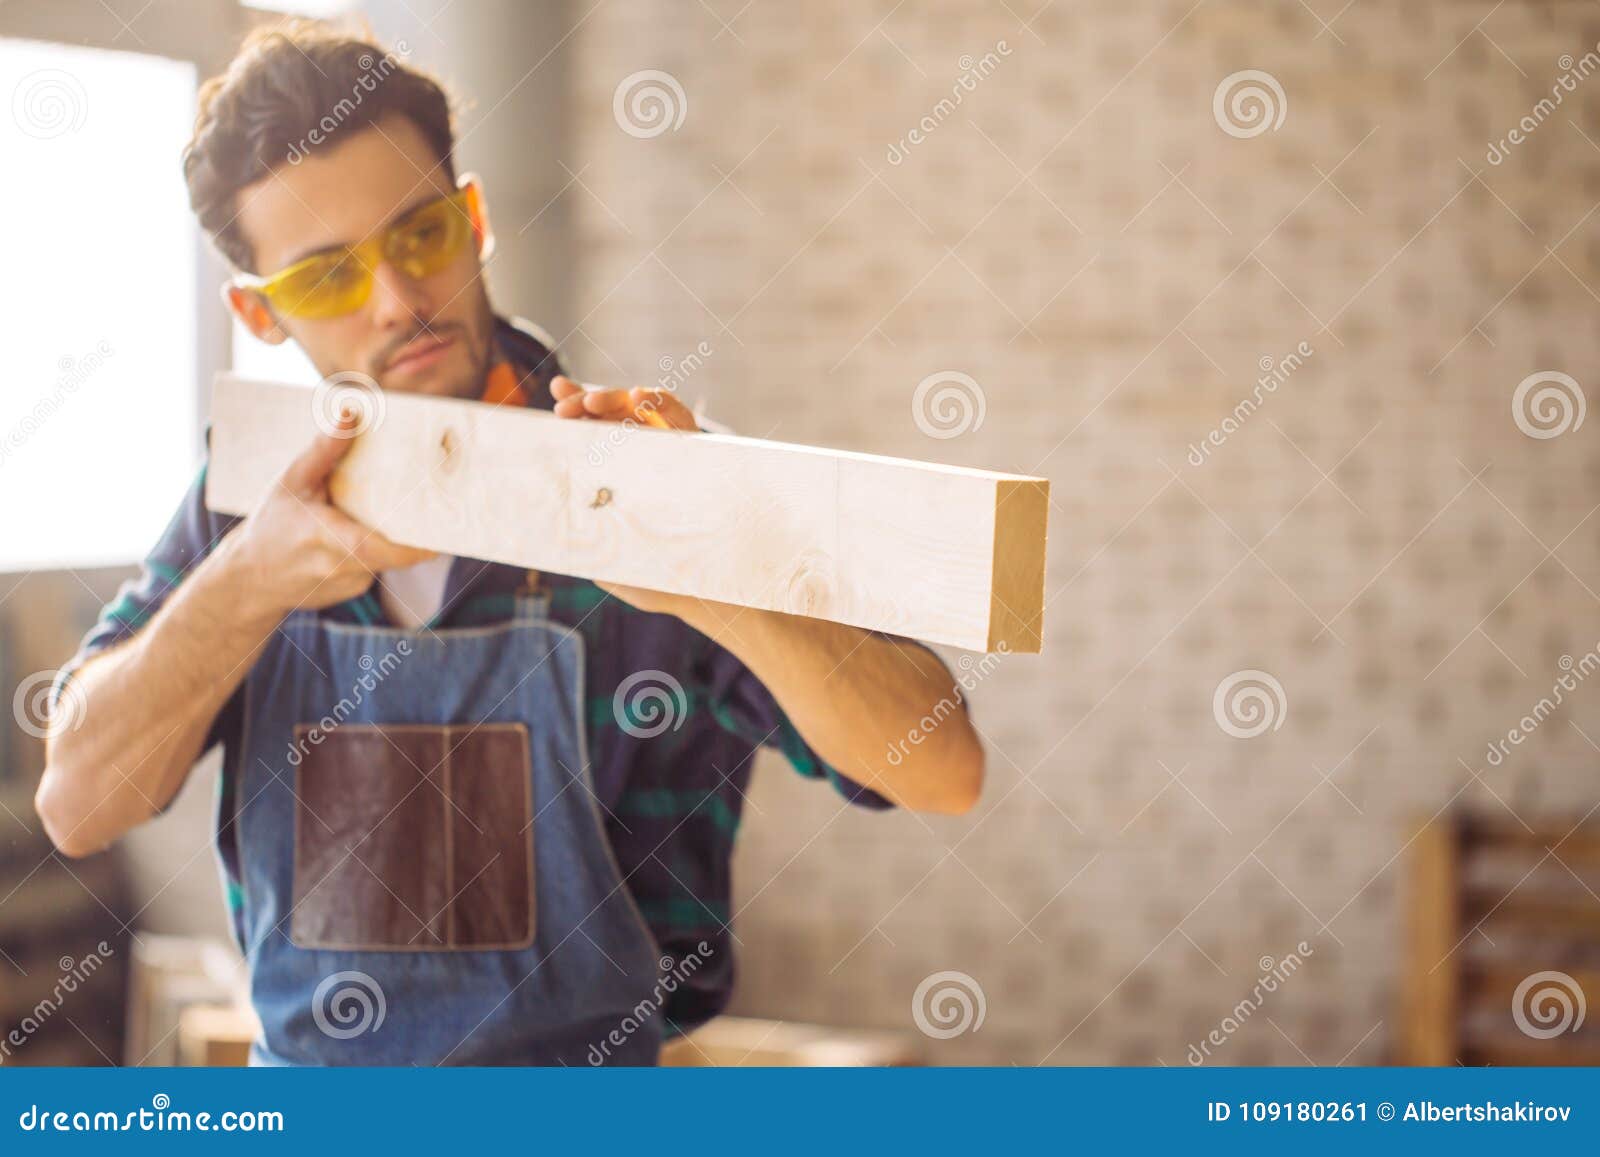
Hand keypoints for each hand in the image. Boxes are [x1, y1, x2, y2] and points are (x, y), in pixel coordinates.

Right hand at [228, 411, 437, 615]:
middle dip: (416, 531)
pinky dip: (376, 548)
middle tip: (434, 502)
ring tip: (387, 510)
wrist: (251, 578)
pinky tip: (360, 532)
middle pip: (398, 553)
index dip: (419, 544)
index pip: (385, 549)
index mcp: (329, 539)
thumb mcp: (291, 481)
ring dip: (391, 536)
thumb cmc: (271, 524)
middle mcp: (345, 568)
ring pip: (389, 557)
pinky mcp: (355, 590)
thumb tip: (352, 412)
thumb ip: (324, 450)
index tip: (442, 525)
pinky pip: (378, 565)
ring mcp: (353, 584)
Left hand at [549, 374, 700, 617]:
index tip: (556, 395)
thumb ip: (587, 541)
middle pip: (613, 415)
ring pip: (643, 409)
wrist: (702, 595)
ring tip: (591, 402)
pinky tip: (640, 396)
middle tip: (565, 408)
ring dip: (615, 397)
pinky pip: (681, 417)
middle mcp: (646, 458)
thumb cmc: (655, 580)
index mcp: (621, 474)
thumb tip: (554, 528)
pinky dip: (662, 401)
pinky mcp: (698, 454)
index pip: (595, 433)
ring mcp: (673, 452)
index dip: (576, 410)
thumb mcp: (608, 561)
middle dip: (586, 402)